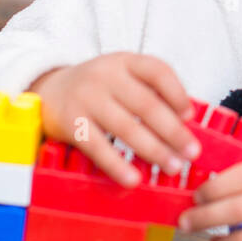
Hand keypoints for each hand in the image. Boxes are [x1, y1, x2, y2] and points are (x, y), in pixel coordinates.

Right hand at [30, 52, 199, 187]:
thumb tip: (185, 124)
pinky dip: (117, 165)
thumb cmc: (99, 88)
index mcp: (125, 61)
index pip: (157, 71)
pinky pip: (98, 147)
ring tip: (173, 167)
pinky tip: (134, 179)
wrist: (49, 90)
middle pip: (146, 104)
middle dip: (173, 131)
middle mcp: (106, 75)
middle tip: (192, 153)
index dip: (177, 94)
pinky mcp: (71, 123)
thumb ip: (151, 92)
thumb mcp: (124, 76)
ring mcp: (87, 98)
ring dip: (154, 150)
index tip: (190, 116)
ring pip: (126, 127)